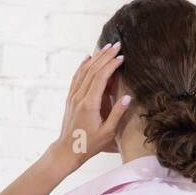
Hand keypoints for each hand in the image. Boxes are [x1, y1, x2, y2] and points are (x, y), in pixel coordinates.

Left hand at [54, 43, 130, 165]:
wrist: (68, 150)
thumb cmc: (89, 144)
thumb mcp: (107, 132)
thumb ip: (117, 114)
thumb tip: (127, 97)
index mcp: (89, 104)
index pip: (101, 77)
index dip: (111, 65)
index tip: (122, 57)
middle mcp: (79, 97)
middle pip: (92, 70)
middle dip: (105, 55)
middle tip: (117, 44)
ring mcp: (73, 96)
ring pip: (84, 71)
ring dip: (95, 57)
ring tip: (106, 47)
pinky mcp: (70, 98)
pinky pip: (76, 77)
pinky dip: (83, 65)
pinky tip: (88, 57)